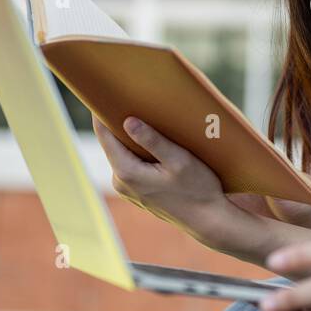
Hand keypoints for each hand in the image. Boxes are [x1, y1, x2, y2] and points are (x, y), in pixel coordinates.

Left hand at [92, 117, 310, 262]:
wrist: (209, 220)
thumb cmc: (198, 189)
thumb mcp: (179, 160)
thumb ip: (153, 140)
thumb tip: (128, 121)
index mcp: (127, 173)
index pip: (105, 135)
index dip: (101, 111)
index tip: (101, 91)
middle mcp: (122, 182)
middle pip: (113, 143)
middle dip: (120, 121)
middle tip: (128, 96)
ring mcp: (129, 188)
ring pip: (123, 153)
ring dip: (132, 136)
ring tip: (144, 114)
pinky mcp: (139, 191)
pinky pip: (132, 163)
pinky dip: (140, 150)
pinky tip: (155, 139)